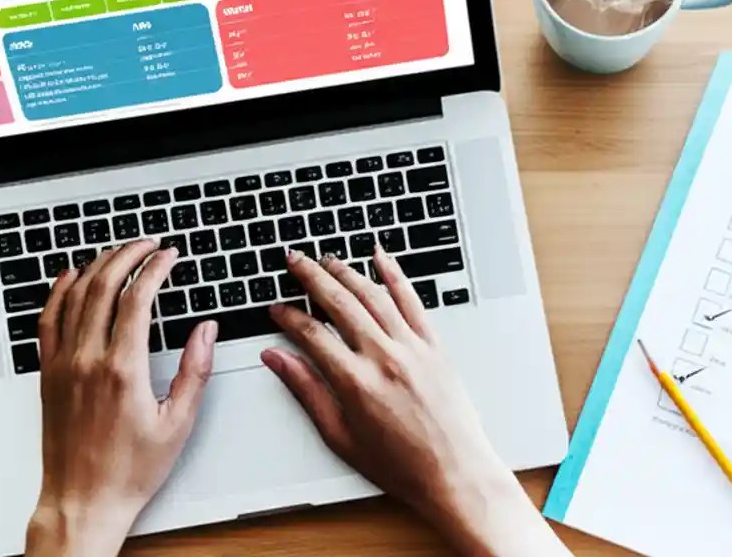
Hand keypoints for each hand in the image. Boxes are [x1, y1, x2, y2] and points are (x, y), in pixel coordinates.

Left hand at [26, 241, 216, 556]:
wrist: (83, 500)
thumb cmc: (129, 470)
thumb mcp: (178, 423)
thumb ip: (195, 371)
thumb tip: (205, 331)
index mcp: (124, 370)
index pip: (137, 298)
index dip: (155, 268)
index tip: (169, 255)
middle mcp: (88, 360)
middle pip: (103, 286)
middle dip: (128, 255)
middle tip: (147, 245)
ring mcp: (63, 364)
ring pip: (74, 296)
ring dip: (97, 265)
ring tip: (118, 253)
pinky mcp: (48, 373)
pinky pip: (48, 320)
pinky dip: (59, 291)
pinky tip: (70, 277)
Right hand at [262, 249, 568, 556]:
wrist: (455, 473)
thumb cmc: (400, 465)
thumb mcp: (341, 436)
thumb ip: (306, 391)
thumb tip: (276, 360)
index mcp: (356, 382)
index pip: (311, 334)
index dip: (289, 316)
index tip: (276, 308)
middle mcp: (384, 357)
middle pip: (339, 302)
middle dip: (311, 277)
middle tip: (294, 261)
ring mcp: (412, 348)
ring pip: (373, 295)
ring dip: (346, 271)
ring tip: (326, 259)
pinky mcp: (434, 346)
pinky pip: (412, 300)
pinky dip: (395, 275)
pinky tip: (381, 257)